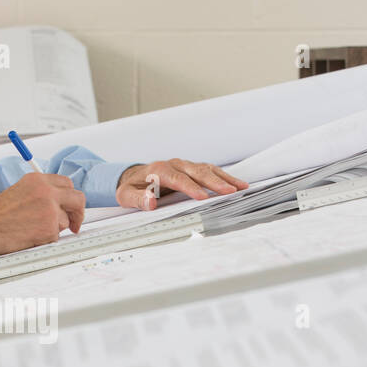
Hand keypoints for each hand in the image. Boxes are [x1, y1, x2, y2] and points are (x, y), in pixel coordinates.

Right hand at [0, 171, 86, 255]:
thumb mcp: (19, 191)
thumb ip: (40, 193)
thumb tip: (59, 203)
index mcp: (38, 180)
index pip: (67, 184)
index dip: (70, 197)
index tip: (70, 207)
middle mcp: (47, 191)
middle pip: (77, 199)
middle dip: (78, 213)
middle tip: (74, 224)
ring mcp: (50, 210)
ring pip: (65, 222)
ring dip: (53, 229)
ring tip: (31, 230)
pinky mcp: (49, 228)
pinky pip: (56, 237)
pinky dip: (45, 240)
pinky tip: (29, 236)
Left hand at [116, 159, 247, 210]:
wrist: (133, 177)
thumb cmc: (131, 187)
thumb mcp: (126, 196)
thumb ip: (138, 199)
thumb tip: (150, 202)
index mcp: (159, 170)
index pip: (178, 179)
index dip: (191, 188)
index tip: (203, 197)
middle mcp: (175, 164)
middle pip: (198, 172)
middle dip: (214, 182)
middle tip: (230, 192)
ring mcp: (185, 165)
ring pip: (207, 169)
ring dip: (225, 178)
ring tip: (241, 188)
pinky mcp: (191, 169)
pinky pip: (210, 171)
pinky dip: (224, 177)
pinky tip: (237, 184)